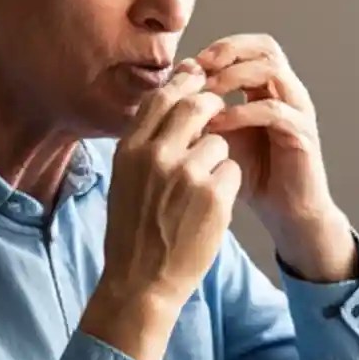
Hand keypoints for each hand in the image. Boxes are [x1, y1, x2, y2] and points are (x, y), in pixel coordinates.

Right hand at [80, 65, 241, 359]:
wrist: (141, 282)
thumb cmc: (133, 231)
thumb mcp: (125, 178)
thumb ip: (146, 142)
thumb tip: (171, 101)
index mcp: (130, 150)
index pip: (160, 97)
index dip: (183, 82)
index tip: (196, 77)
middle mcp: (156, 156)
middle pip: (196, 105)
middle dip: (212, 105)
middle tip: (219, 112)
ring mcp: (186, 174)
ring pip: (219, 141)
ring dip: (219, 157)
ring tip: (204, 186)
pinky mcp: (214, 196)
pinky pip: (233, 170)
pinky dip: (228, 184)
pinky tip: (212, 207)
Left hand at [197, 34, 356, 282]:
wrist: (284, 213)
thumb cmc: (250, 175)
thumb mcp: (218, 136)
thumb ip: (200, 111)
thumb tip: (170, 85)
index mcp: (268, 88)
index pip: (249, 46)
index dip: (219, 48)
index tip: (188, 65)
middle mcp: (287, 91)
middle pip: (265, 47)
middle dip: (229, 52)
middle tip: (198, 68)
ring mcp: (298, 109)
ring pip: (271, 70)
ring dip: (233, 78)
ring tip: (205, 96)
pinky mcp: (302, 133)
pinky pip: (274, 110)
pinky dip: (242, 112)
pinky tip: (218, 125)